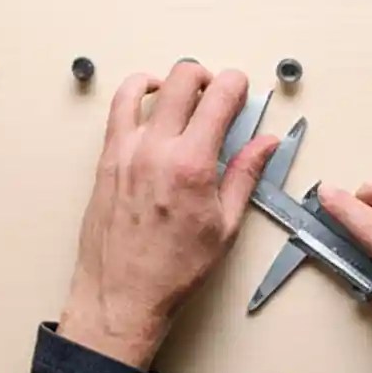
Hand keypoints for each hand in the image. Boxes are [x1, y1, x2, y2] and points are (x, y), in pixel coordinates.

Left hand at [59, 64, 277, 368]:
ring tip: (184, 95)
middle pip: (183, 79)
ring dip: (170, 80)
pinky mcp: (106, 159)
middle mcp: (156, 150)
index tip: (243, 88)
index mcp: (192, 165)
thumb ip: (245, 175)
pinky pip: (118, 109)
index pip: (220, 98)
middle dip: (208, 76)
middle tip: (218, 93)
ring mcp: (125, 151)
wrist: (122, 295)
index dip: (237, 84)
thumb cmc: (171, 271)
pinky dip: (136, 95)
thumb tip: (265, 145)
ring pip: (145, 86)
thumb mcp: (225, 226)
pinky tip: (150, 104)